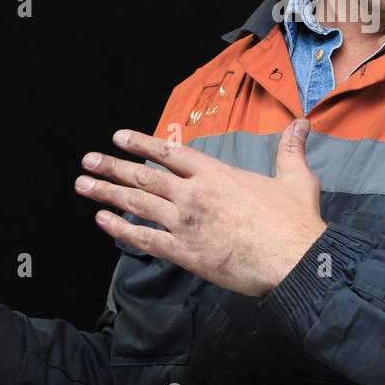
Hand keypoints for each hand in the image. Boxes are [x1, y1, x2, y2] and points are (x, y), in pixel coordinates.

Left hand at [75, 118, 326, 296]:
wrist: (295, 261)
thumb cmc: (295, 222)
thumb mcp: (296, 179)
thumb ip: (290, 150)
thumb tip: (301, 124)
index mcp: (217, 174)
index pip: (170, 152)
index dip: (141, 143)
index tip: (119, 137)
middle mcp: (195, 194)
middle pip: (144, 177)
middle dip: (112, 167)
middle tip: (88, 160)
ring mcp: (186, 223)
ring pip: (137, 204)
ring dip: (107, 193)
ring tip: (84, 184)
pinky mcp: (185, 252)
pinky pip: (144, 239)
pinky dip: (120, 230)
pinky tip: (102, 222)